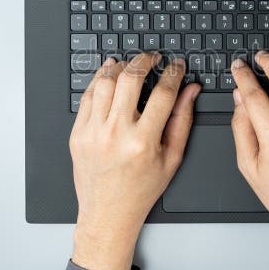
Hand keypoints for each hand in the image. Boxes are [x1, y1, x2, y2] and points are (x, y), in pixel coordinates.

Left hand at [69, 52, 200, 269]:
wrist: (108, 213)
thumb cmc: (141, 189)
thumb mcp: (171, 158)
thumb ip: (182, 120)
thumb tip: (190, 90)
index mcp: (143, 142)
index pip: (163, 93)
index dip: (173, 73)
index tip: (177, 66)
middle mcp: (116, 134)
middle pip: (130, 79)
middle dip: (144, 60)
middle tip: (153, 56)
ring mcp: (93, 133)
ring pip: (105, 83)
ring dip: (120, 66)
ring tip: (130, 64)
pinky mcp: (78, 133)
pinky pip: (87, 97)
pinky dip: (98, 80)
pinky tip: (108, 74)